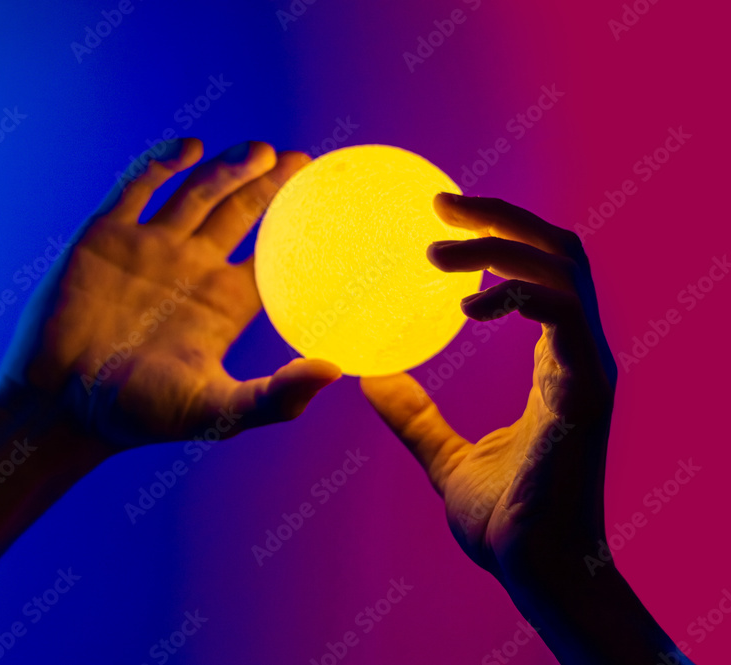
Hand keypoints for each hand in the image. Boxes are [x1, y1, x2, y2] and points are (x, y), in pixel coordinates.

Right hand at [0, 138, 340, 450]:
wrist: (61, 405)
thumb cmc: (138, 415)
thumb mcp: (216, 411)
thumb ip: (274, 396)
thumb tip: (335, 371)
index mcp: (223, 303)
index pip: (273, 255)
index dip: (300, 228)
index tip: (328, 202)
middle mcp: (191, 268)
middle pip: (240, 212)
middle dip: (270, 184)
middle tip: (302, 160)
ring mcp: (148, 247)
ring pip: (197, 191)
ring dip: (228, 167)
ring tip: (261, 150)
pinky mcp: (105, 235)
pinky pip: (136, 186)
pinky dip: (162, 162)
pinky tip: (191, 148)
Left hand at [361, 194, 617, 587]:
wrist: (538, 572)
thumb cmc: (503, 522)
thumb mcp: (444, 455)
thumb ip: (414, 414)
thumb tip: (373, 377)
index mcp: (554, 364)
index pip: (540, 273)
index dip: (499, 235)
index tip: (441, 218)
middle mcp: (578, 355)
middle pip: (558, 251)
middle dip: (503, 216)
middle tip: (439, 204)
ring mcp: (588, 369)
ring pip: (562, 269)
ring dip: (500, 246)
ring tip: (436, 253)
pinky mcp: (586, 392)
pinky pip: (563, 316)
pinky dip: (519, 295)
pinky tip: (469, 304)